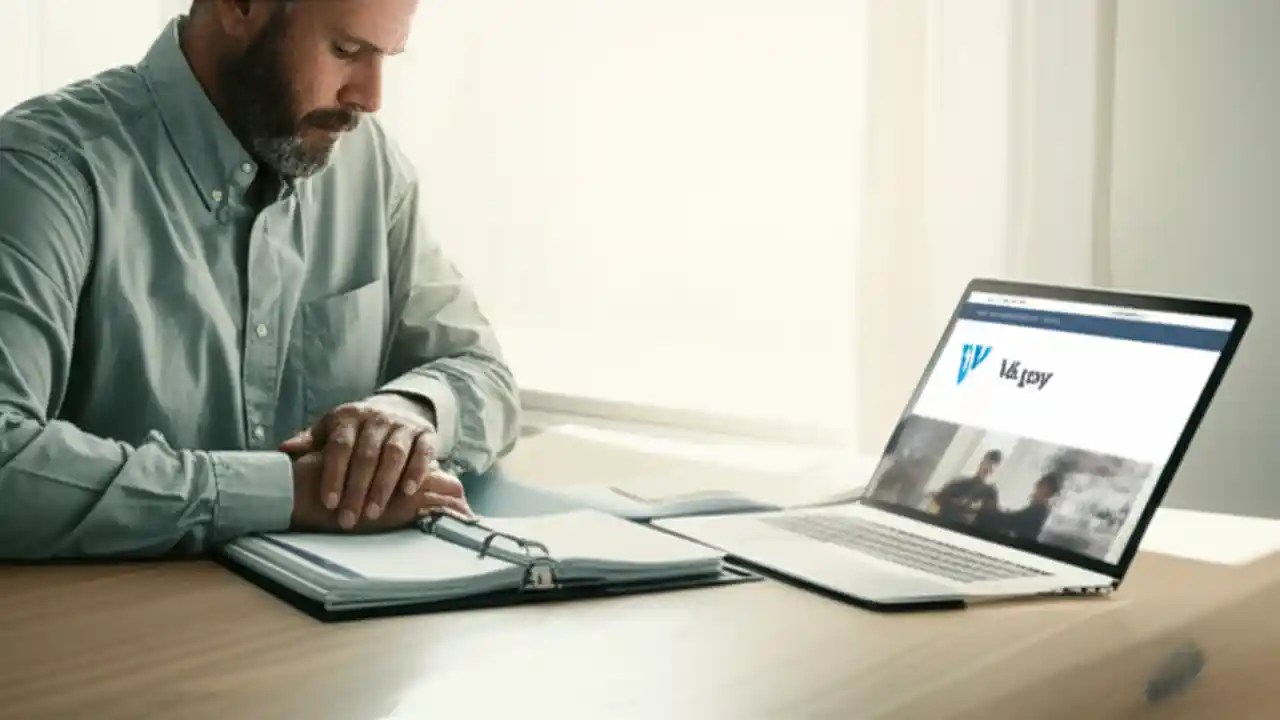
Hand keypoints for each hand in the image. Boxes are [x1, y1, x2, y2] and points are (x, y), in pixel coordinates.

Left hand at [279, 394, 454, 529]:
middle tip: (349, 519)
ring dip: (384, 485)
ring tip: (374, 513)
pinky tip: (408, 493)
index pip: (340, 445)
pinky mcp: (426, 434)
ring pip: (393, 455)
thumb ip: (310, 441)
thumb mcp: (330, 429)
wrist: (397, 408)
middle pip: (366, 454)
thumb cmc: (356, 429)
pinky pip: (423, 453)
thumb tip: (285, 449)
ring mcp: (403, 425)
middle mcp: (377, 418)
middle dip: (357, 489)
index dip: (334, 474)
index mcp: (349, 417)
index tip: (329, 502)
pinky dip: (416, 472)